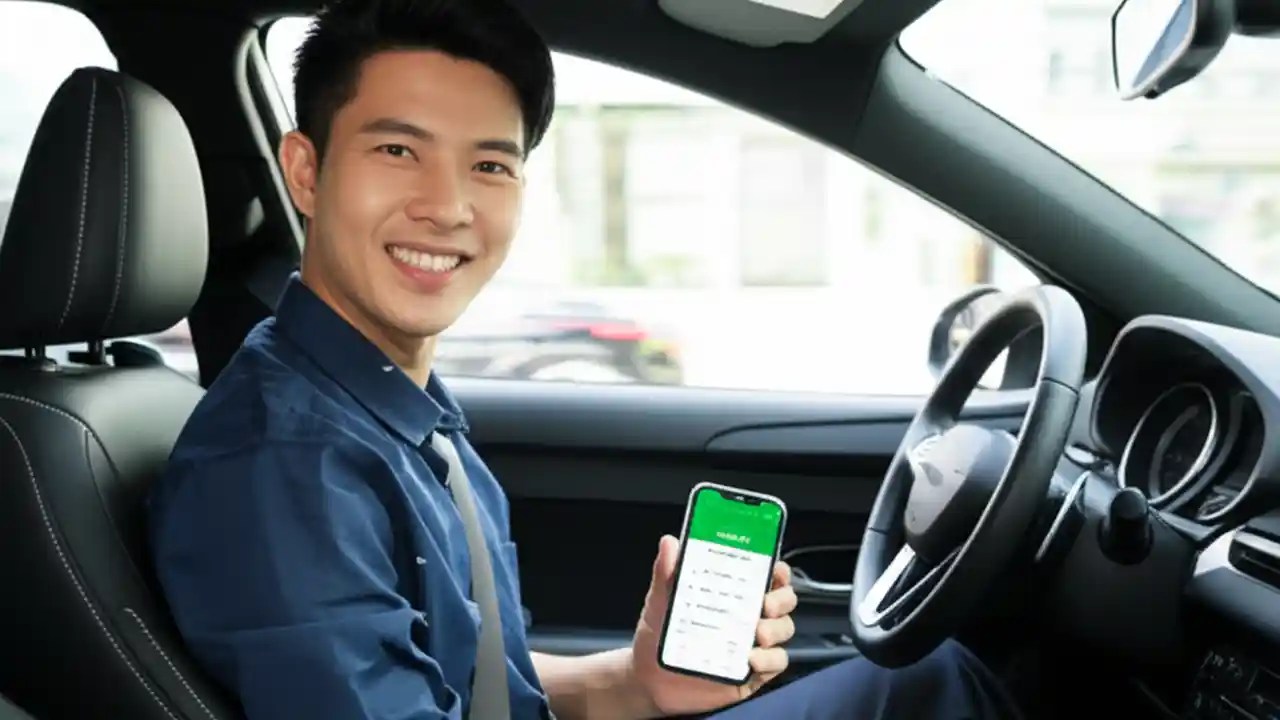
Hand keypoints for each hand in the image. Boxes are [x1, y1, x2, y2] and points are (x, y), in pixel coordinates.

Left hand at [629, 535, 796, 716]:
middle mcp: (748, 614)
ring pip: (784, 629)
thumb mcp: (659, 601)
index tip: (776, 570)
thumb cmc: (658, 634)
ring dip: (777, 629)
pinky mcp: (753, 672)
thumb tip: (669, 541)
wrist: (650, 679)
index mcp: (732, 592)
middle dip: (782, 599)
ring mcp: (754, 644)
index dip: (778, 570)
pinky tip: (751, 659)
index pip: (766, 573)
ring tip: (757, 634)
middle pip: (784, 600)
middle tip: (766, 605)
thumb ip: (666, 573)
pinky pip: (776, 662)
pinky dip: (769, 660)